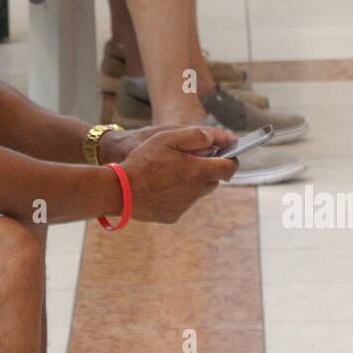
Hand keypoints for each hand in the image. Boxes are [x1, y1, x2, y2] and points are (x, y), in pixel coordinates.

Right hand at [116, 126, 237, 223]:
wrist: (120, 190)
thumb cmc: (143, 161)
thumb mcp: (167, 138)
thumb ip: (195, 136)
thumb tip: (218, 138)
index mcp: (198, 171)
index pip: (229, 168)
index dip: (231, 159)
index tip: (226, 154)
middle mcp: (196, 191)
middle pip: (213, 180)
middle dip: (207, 169)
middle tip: (188, 160)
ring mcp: (185, 206)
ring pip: (197, 192)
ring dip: (190, 182)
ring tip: (168, 173)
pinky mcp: (173, 216)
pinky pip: (182, 203)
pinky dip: (176, 195)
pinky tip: (159, 187)